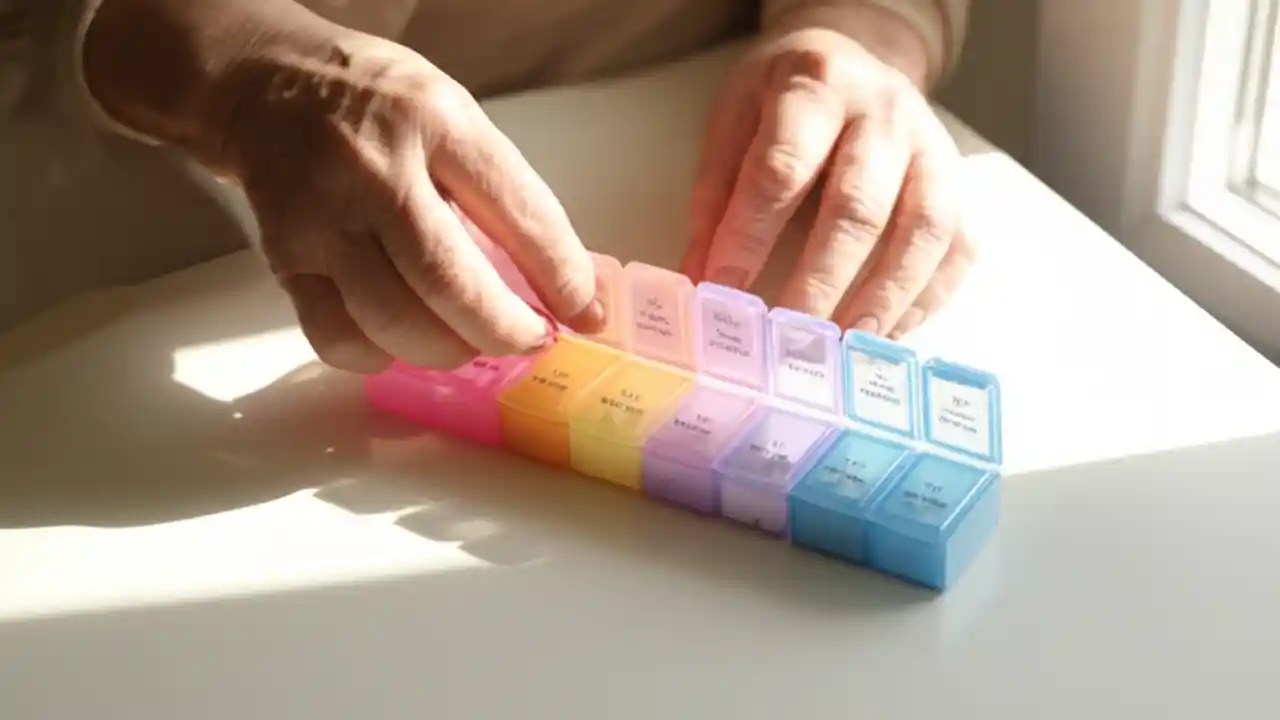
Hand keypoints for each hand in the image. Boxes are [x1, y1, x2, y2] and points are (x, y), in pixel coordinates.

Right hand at [84, 1, 602, 373]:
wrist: (267, 88)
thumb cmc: (379, 107)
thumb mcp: (453, 117)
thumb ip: (501, 192)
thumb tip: (564, 285)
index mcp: (436, 120)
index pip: (517, 210)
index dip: (562, 275)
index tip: (585, 313)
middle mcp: (374, 168)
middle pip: (449, 280)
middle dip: (504, 330)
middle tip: (531, 340)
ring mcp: (322, 217)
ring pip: (394, 321)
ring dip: (450, 350)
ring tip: (470, 341)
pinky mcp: (286, 258)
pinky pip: (338, 338)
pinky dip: (382, 357)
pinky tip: (403, 339)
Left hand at [682, 4, 972, 338]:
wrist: (857, 56)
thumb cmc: (784, 99)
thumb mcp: (734, 120)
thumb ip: (716, 196)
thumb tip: (699, 278)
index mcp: (815, 86)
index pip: (781, 169)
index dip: (750, 236)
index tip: (723, 290)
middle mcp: (884, 112)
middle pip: (858, 206)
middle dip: (821, 281)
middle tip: (790, 337)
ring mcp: (931, 146)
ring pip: (923, 230)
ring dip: (882, 298)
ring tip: (845, 346)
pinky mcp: (958, 181)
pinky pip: (957, 247)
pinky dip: (925, 298)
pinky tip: (886, 333)